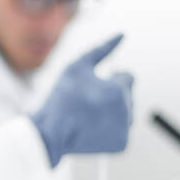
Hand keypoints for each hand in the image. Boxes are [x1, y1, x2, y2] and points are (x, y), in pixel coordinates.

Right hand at [29, 34, 133, 166]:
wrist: (51, 133)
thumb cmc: (62, 98)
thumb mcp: (77, 66)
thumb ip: (102, 49)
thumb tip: (122, 34)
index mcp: (118, 91)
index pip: (128, 77)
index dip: (111, 78)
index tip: (94, 86)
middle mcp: (126, 112)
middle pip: (127, 95)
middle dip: (112, 95)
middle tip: (88, 102)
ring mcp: (125, 130)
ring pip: (126, 113)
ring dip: (113, 111)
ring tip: (90, 114)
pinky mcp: (121, 145)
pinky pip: (122, 129)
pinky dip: (111, 128)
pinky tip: (94, 127)